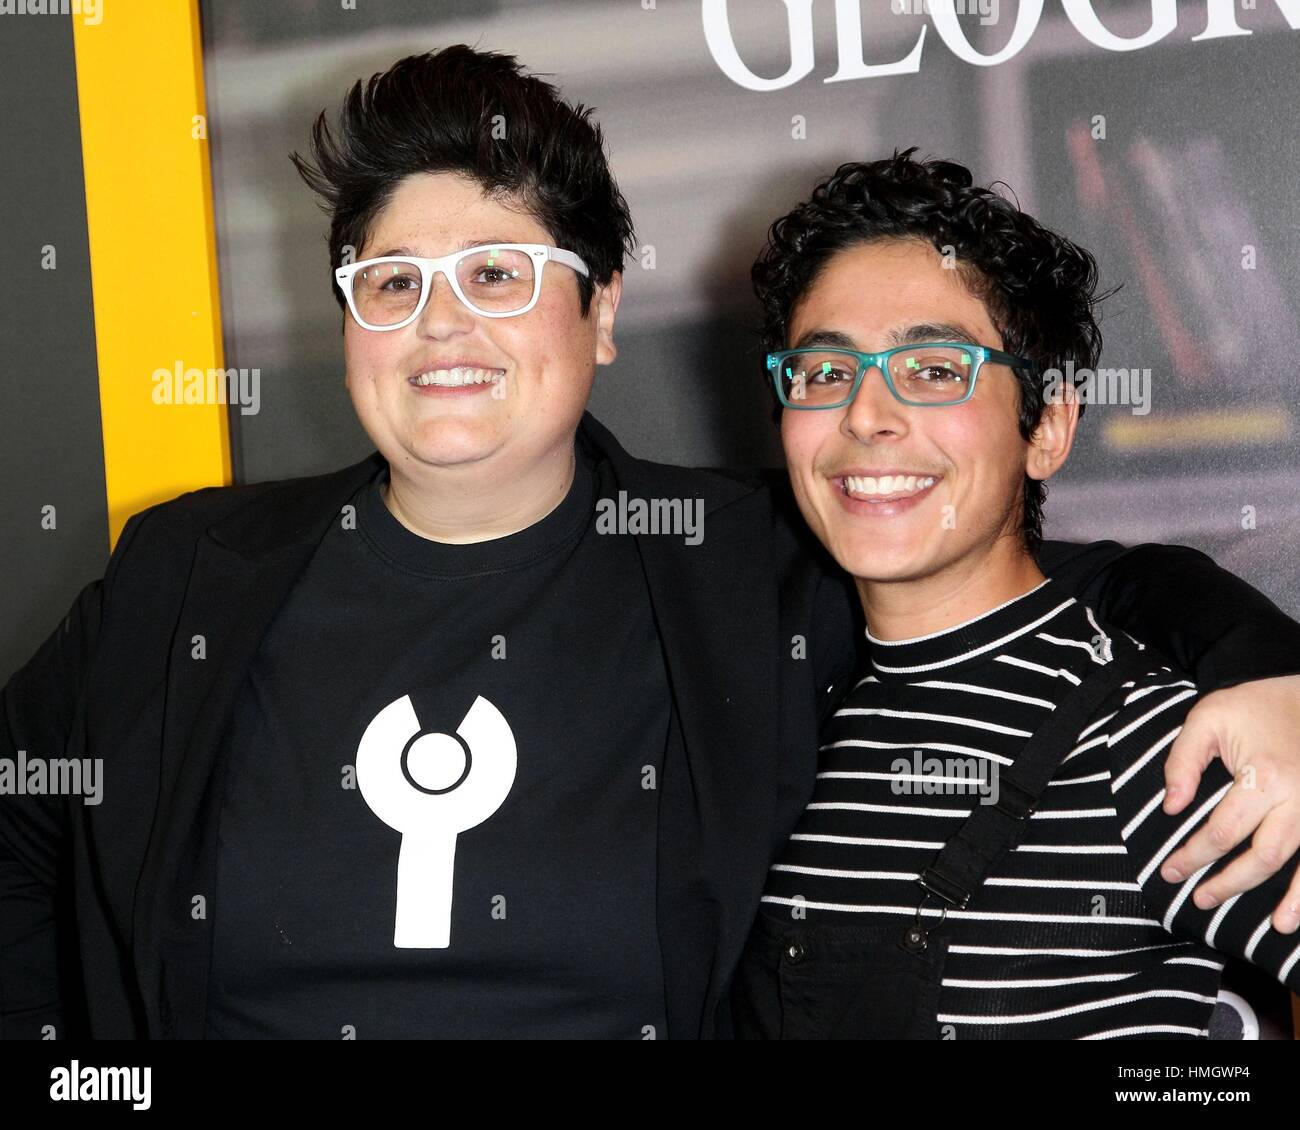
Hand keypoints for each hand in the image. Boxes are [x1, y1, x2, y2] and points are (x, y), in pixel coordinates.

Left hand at [1161, 674, 1299, 932]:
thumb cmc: (1254, 705)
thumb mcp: (1207, 718)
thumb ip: (1182, 762)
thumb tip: (1171, 809)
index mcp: (1265, 776)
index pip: (1222, 830)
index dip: (1193, 855)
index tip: (1171, 871)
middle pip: (1263, 855)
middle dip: (1230, 882)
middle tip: (1200, 898)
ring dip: (1291, 899)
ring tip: (1275, 927)